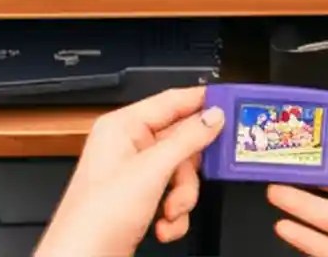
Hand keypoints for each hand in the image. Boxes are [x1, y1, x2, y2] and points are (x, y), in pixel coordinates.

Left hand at [35, 87, 225, 256]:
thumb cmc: (96, 216)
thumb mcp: (151, 171)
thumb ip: (187, 140)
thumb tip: (212, 116)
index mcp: (123, 126)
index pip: (171, 101)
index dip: (202, 101)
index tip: (231, 105)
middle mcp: (127, 146)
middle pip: (181, 142)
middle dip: (189, 170)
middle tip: (200, 177)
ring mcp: (134, 174)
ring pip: (180, 173)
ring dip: (182, 198)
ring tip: (171, 211)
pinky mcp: (139, 199)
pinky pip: (172, 195)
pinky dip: (174, 215)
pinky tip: (163, 225)